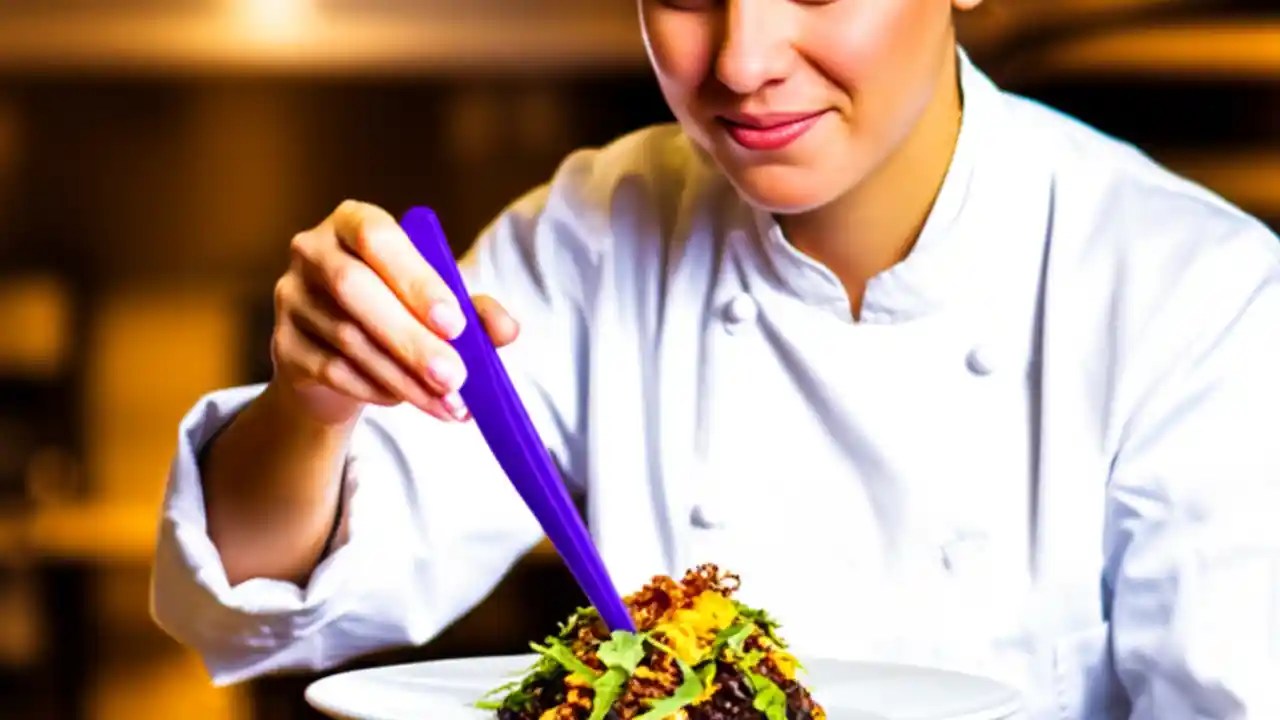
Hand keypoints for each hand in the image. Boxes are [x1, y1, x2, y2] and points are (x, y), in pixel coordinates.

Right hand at [269, 199, 518, 425]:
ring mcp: (291, 298)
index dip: (416, 279)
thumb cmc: (399, 312)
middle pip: (354, 290)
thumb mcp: (441, 305)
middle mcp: (313, 250)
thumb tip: (506, 331)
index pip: (376, 237)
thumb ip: (477, 311)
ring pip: (348, 338)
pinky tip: (409, 399)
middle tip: (456, 377)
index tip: (456, 324)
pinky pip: (332, 370)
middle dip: (411, 339)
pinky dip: (377, 389)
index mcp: (354, 222)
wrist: (337, 356)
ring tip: (449, 402)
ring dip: (404, 376)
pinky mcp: (283, 345)